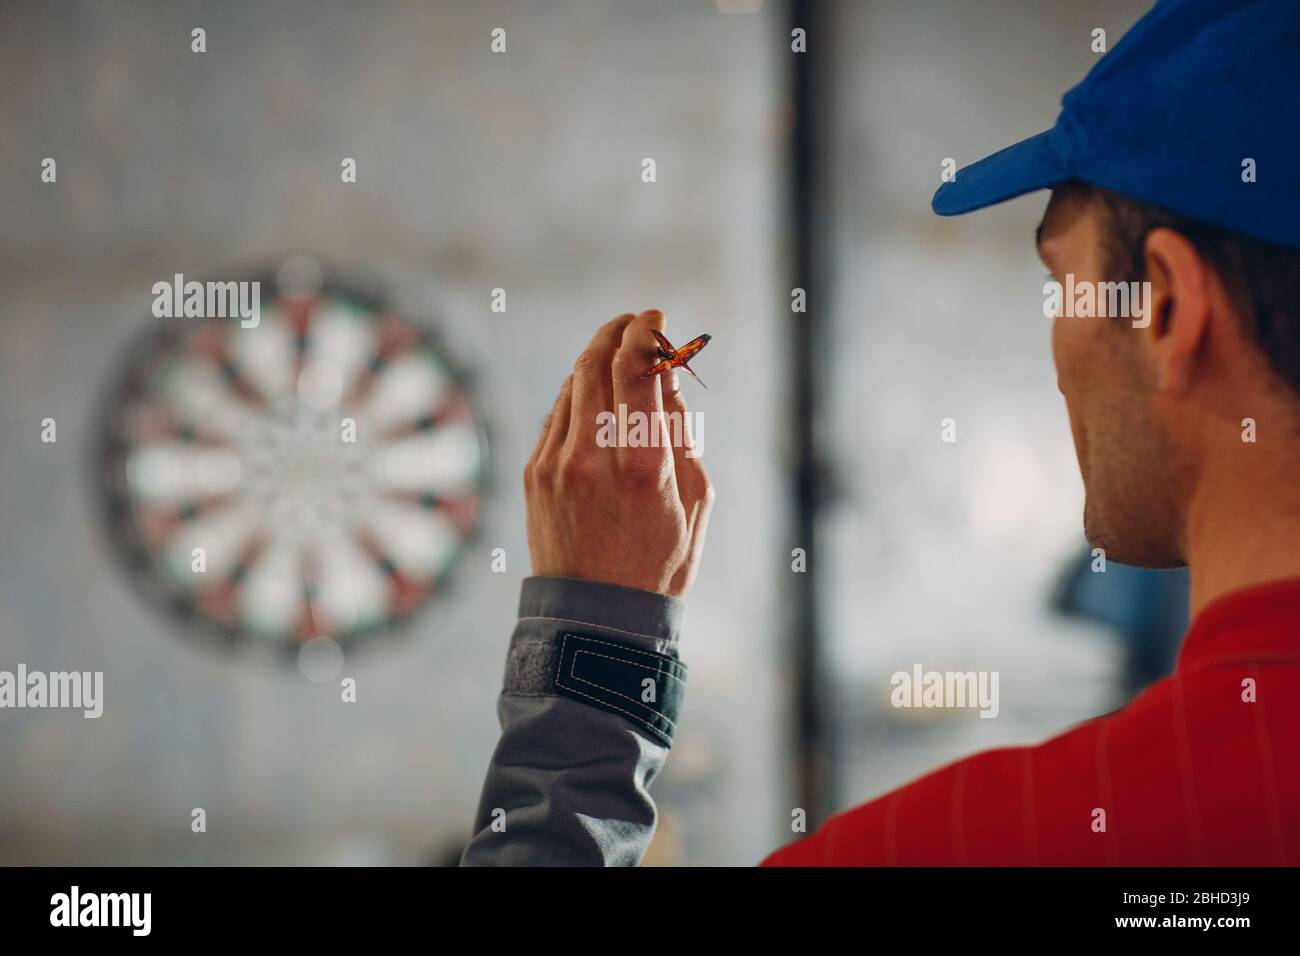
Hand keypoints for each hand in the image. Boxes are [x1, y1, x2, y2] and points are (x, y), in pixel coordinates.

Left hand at [525, 310, 713, 597]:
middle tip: (634, 323)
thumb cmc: (661, 560)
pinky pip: (556, 414)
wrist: (597, 615)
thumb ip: (682, 429)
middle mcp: (593, 457)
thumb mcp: (695, 497)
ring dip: (595, 358)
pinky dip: (578, 394)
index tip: (655, 317)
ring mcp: (555, 464)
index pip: (636, 368)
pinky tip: (595, 397)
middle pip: (596, 362)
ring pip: (573, 384)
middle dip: (617, 332)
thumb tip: (668, 370)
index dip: (645, 331)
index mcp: (645, 465)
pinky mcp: (533, 473)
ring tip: (618, 354)